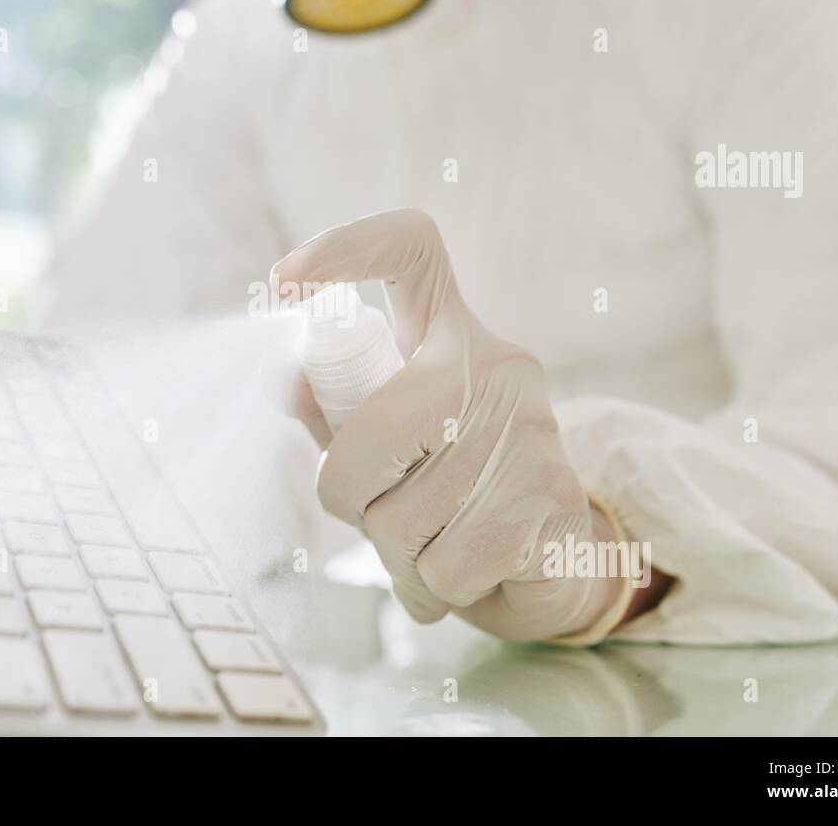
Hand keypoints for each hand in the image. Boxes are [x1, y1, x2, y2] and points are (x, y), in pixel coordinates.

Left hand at [272, 210, 628, 640]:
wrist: (553, 561)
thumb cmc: (446, 489)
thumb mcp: (387, 440)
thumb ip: (333, 409)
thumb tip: (282, 378)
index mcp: (452, 334)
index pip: (410, 248)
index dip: (342, 247)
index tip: (283, 281)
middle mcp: (500, 367)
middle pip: (373, 434)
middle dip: (350, 494)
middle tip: (372, 511)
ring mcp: (535, 434)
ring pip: (403, 519)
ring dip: (397, 554)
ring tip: (436, 543)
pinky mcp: (556, 506)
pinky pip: (446, 568)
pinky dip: (435, 590)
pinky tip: (467, 571)